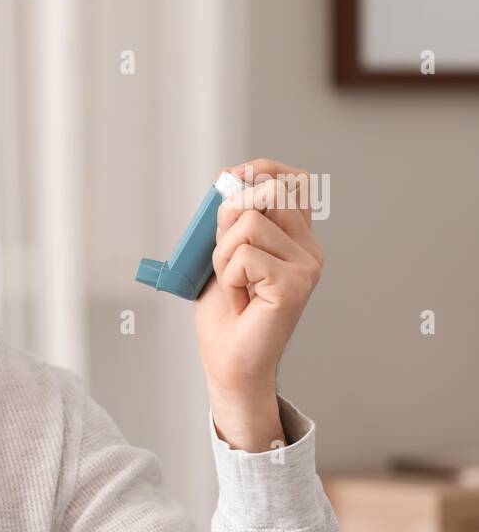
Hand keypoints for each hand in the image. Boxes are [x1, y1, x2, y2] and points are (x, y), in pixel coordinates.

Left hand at [194, 158, 325, 448]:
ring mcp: (306, 267)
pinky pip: (244, 256)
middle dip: (228, 217)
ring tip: (233, 286)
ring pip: (248, 224)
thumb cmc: (226, 312)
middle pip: (268, 192)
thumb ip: (231, 220)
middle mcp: (309, 249)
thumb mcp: (222, 253)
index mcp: (297, 238)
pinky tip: (239, 300)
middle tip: (225, 257)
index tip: (232, 179)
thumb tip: (229, 182)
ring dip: (222, 257)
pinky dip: (228, 277)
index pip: (293, 181)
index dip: (261, 170)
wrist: (229, 361)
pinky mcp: (294, 285)